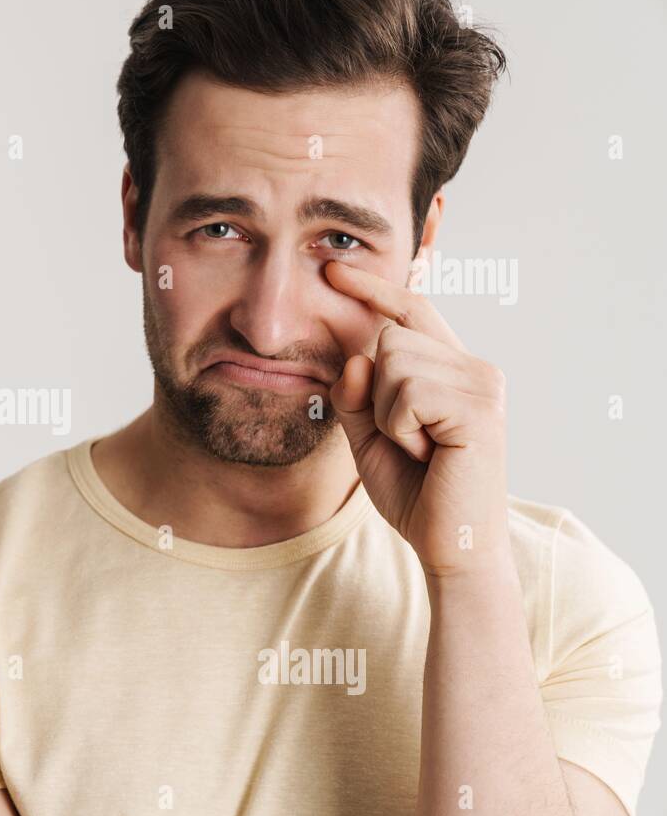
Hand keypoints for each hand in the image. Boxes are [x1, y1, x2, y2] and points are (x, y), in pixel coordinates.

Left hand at [323, 260, 510, 578]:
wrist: (451, 544)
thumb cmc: (417, 492)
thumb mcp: (369, 437)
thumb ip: (355, 395)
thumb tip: (354, 358)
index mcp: (452, 369)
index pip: (412, 312)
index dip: (374, 289)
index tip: (333, 271)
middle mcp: (475, 367)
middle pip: (390, 337)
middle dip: (377, 394)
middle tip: (409, 440)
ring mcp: (483, 383)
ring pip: (394, 362)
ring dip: (389, 416)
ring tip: (421, 448)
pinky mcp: (480, 406)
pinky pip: (405, 393)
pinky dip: (400, 429)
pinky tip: (428, 454)